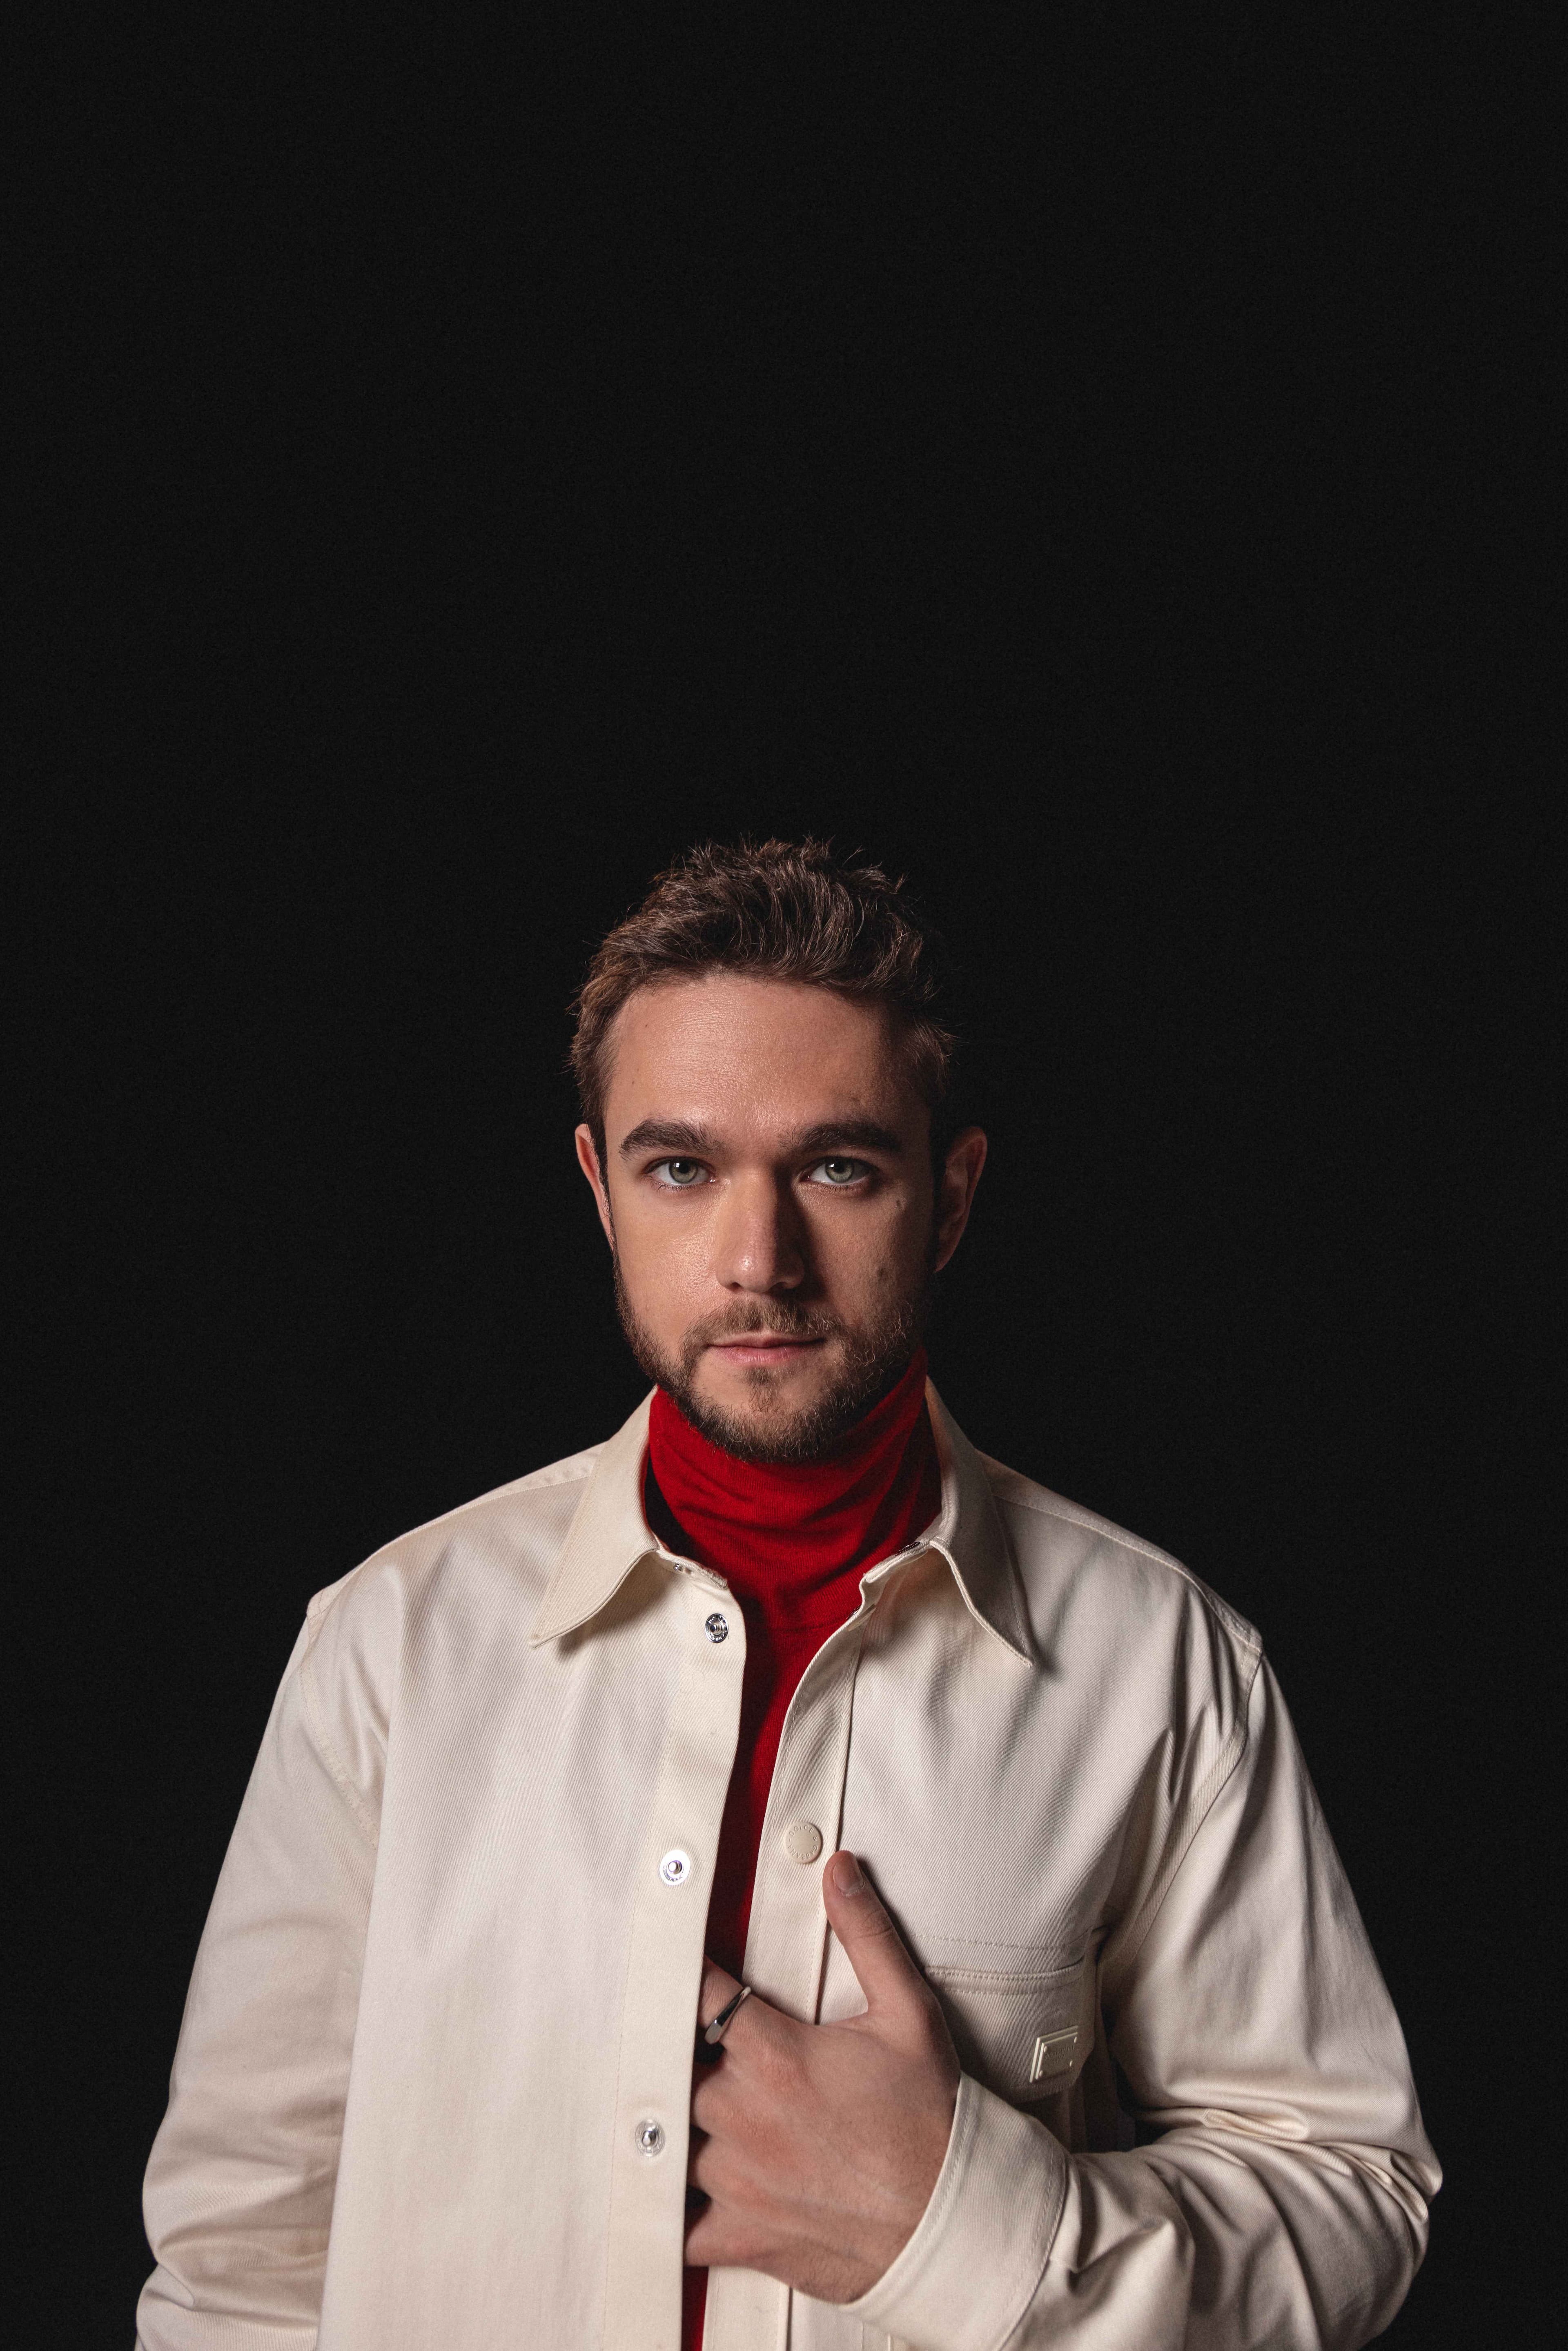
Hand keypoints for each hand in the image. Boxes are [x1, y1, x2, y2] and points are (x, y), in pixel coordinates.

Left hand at [685, 1849, 959, 2303]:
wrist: (955, 2220)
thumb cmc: (931, 2115)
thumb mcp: (907, 2012)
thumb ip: (865, 1934)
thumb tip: (839, 1867)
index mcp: (772, 2055)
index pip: (695, 1994)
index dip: (682, 1976)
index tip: (673, 1968)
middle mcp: (741, 2115)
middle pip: (673, 2067)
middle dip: (685, 2055)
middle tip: (696, 2048)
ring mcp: (736, 2181)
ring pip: (671, 2142)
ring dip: (681, 2126)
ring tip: (692, 2113)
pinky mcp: (742, 2236)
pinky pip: (678, 2228)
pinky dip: (673, 2212)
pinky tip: (681, 2196)